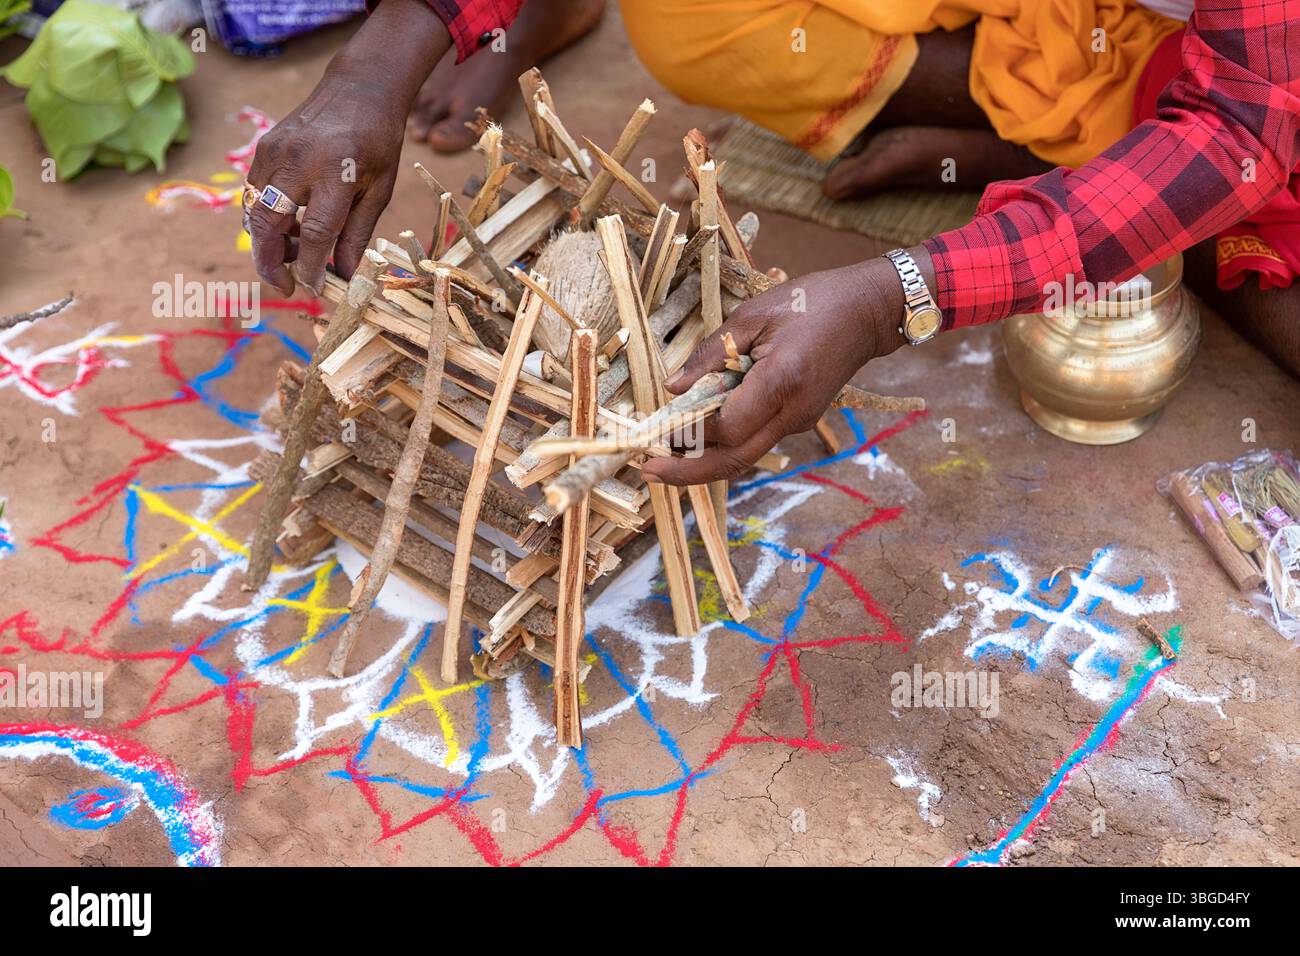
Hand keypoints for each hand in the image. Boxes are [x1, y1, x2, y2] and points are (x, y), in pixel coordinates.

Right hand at [246, 0, 450, 294]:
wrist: (357, 90)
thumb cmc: (377, 143)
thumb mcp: (378, 191)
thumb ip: (356, 235)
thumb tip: (342, 277)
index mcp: (336, 173)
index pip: (314, 232)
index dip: (310, 267)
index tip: (314, 289)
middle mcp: (298, 161)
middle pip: (270, 223)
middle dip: (270, 263)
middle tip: (284, 286)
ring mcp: (274, 152)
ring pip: (255, 210)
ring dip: (266, 242)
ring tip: (290, 258)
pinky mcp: (263, 148)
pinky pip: (254, 194)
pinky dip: (263, 219)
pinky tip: (284, 231)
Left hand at [642, 254, 919, 484]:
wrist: (868, 312)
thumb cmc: (811, 302)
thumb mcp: (753, 315)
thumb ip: (711, 354)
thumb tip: (673, 388)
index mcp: (781, 381)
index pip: (727, 427)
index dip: (689, 432)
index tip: (654, 431)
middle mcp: (792, 412)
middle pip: (735, 459)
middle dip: (689, 472)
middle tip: (649, 471)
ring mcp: (799, 421)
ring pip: (745, 455)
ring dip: (705, 461)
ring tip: (665, 459)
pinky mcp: (800, 420)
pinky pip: (757, 439)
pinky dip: (726, 443)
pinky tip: (699, 436)